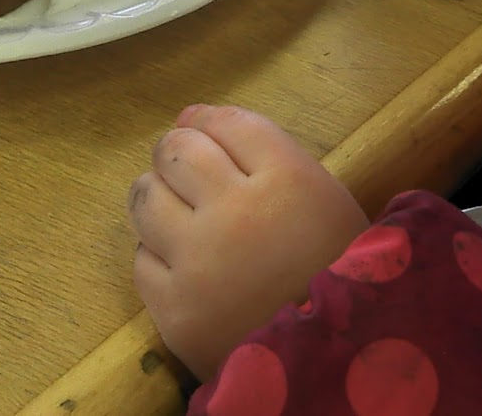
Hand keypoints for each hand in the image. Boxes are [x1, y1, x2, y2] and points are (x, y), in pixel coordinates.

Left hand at [127, 104, 369, 380]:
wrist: (335, 363)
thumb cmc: (339, 271)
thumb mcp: (326, 199)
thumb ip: (268, 154)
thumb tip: (192, 117)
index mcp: (289, 180)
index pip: (229, 122)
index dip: (210, 118)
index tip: (203, 125)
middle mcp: (236, 211)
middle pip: (180, 150)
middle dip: (177, 149)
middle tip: (186, 165)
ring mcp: (199, 261)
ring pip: (147, 197)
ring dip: (157, 192)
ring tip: (176, 207)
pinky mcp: (173, 309)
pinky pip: (142, 257)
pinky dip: (157, 251)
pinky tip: (180, 258)